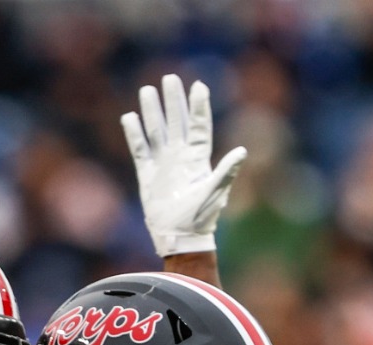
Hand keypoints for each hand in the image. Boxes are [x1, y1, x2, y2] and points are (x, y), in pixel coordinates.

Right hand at [122, 73, 246, 256]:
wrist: (179, 238)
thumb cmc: (200, 218)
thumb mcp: (215, 194)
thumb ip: (226, 172)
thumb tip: (242, 151)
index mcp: (198, 159)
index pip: (198, 126)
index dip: (198, 107)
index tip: (198, 86)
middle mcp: (180, 157)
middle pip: (176, 122)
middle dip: (173, 100)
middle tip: (170, 78)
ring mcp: (163, 164)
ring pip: (157, 131)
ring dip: (152, 112)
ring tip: (147, 90)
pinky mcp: (147, 175)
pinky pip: (140, 150)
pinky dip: (135, 134)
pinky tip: (130, 118)